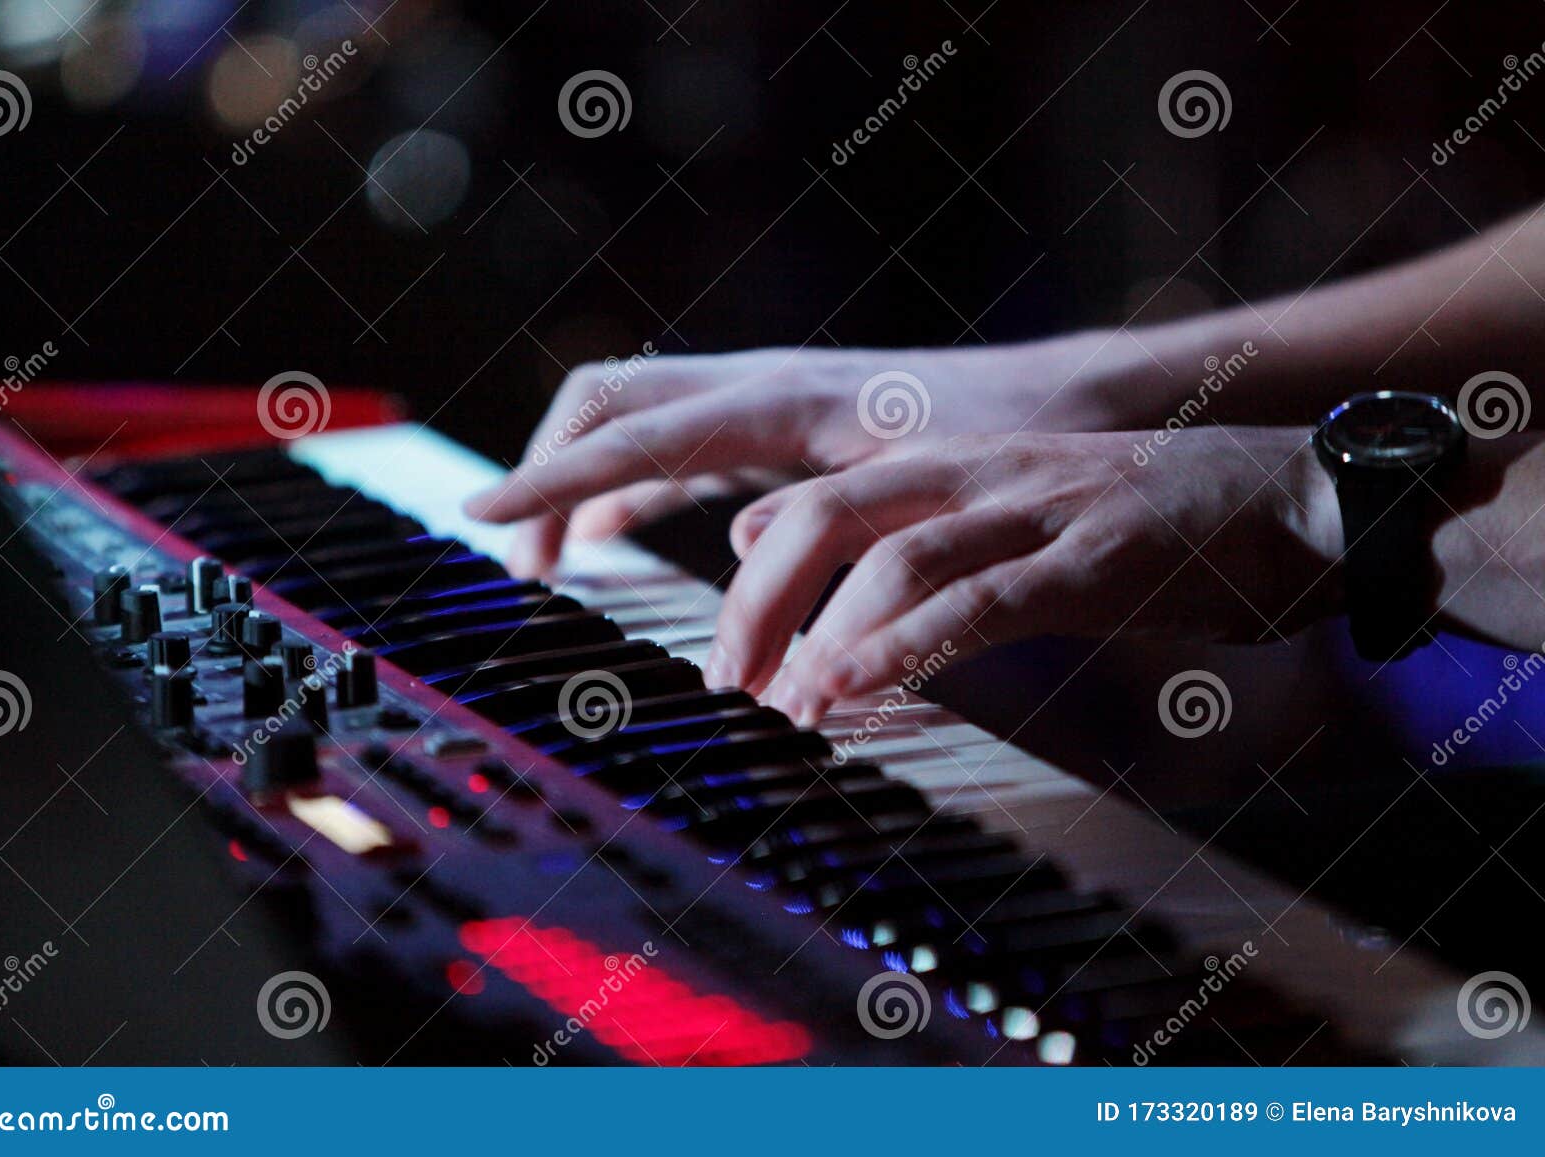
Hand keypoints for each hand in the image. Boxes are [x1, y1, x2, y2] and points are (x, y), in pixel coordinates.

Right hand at [464, 336, 1137, 574]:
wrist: (1067, 401)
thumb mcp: (929, 483)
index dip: (552, 479)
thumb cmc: (1013, 441)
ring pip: (634, 423)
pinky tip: (613, 538)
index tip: (481, 516)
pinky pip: (676, 452)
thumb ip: (836, 517)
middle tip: (516, 561)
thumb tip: (737, 555)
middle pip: (609, 403)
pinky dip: (628, 491)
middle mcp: (757, 386)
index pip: (635, 430)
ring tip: (548, 563)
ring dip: (580, 482)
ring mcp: (762, 404)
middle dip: (547, 471)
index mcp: (780, 396)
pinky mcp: (778, 429)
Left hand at [717, 428, 1343, 723]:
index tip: (715, 650)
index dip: (749, 573)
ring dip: (818, 635)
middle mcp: (982, 473)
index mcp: (957, 465)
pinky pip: (979, 601)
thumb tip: (792, 538)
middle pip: (829, 517)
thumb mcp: (1018, 514)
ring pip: (893, 552)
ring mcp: (1039, 509)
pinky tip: (849, 689)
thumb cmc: (1155, 521)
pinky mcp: (1097, 557)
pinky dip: (902, 647)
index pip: (818, 498)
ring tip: (774, 706)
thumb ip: (912, 529)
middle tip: (721, 686)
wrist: (1304, 496)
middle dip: (756, 604)